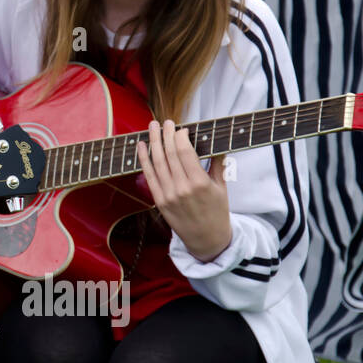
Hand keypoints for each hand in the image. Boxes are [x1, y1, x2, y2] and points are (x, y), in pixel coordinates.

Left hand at [136, 119, 232, 260]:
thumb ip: (218, 165)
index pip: (185, 152)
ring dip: (153, 142)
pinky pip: (149, 176)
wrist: (206, 239)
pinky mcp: (159, 201)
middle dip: (166, 135)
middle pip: (170, 154)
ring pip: (157, 162)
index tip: (181, 129)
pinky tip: (141, 146)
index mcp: (200, 183)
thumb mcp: (222, 188)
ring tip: (152, 127)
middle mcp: (182, 188)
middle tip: (165, 122)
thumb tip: (217, 144)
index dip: (180, 137)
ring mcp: (168, 195)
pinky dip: (143, 159)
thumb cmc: (217, 212)